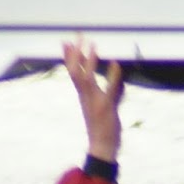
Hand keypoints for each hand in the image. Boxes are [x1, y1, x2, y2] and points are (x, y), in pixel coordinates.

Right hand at [64, 36, 122, 161]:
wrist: (102, 148)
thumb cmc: (104, 128)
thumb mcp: (107, 105)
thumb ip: (113, 89)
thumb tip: (118, 78)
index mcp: (84, 96)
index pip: (73, 73)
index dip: (69, 57)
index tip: (65, 41)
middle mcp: (87, 97)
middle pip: (76, 71)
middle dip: (76, 53)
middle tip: (78, 35)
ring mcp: (95, 102)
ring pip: (87, 78)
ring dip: (90, 61)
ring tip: (92, 44)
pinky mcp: (106, 108)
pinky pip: (109, 90)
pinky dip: (112, 77)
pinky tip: (115, 64)